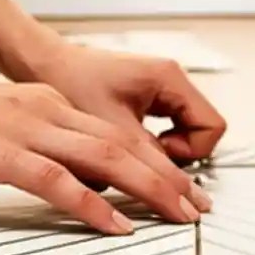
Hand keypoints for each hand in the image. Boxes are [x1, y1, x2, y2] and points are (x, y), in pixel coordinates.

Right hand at [0, 77, 212, 234]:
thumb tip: (67, 180)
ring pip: (104, 160)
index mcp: (48, 106)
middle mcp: (46, 111)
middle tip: (201, 210)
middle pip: (124, 146)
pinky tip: (118, 226)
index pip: (116, 136)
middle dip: (170, 180)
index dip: (158, 165)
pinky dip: (93, 205)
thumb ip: (36, 149)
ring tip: (180, 217)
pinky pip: (57, 181)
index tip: (185, 193)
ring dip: (149, 190)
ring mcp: (24, 128)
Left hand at [29, 44, 227, 164]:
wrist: (43, 64)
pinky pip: (164, 130)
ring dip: (164, 153)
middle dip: (180, 157)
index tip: (163, 159)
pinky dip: (151, 147)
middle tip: (157, 171)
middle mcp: (170, 81)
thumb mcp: (112, 126)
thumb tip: (165, 189)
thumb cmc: (70, 80)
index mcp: (170, 78)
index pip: (211, 127)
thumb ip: (144, 157)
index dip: (192, 152)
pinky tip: (128, 152)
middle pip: (201, 132)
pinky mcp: (143, 100)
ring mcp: (158, 91)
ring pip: (183, 134)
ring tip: (137, 159)